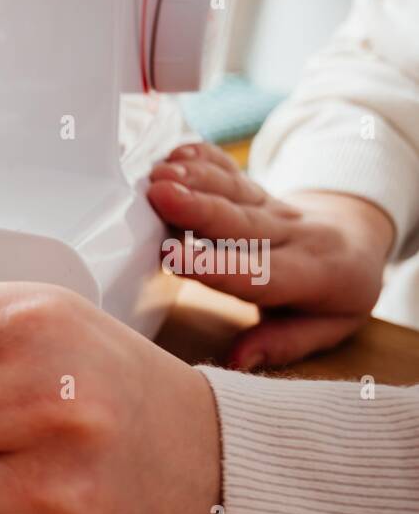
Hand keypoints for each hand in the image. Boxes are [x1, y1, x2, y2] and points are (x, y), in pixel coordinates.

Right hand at [148, 142, 394, 368]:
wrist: (355, 240)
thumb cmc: (335, 293)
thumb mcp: (328, 327)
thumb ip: (282, 344)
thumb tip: (239, 361)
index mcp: (311, 274)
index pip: (259, 273)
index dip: (215, 266)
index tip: (175, 259)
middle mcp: (291, 236)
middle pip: (240, 222)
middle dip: (197, 208)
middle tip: (160, 194)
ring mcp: (273, 208)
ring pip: (233, 191)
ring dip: (193, 179)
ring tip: (159, 173)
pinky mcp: (257, 191)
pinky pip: (233, 171)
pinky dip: (206, 159)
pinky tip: (179, 151)